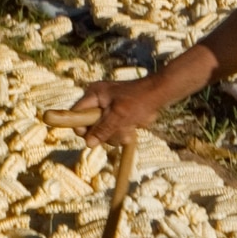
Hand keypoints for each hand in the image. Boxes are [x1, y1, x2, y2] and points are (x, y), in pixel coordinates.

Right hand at [57, 71, 179, 146]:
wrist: (160, 93)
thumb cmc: (140, 100)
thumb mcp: (120, 116)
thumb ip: (103, 129)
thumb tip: (88, 144)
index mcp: (93, 95)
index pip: (76, 114)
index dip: (81, 127)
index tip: (92, 137)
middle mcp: (97, 101)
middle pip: (89, 126)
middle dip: (104, 132)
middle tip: (119, 128)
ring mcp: (106, 109)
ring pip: (102, 131)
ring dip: (116, 133)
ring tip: (130, 127)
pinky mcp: (115, 116)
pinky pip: (112, 131)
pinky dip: (122, 132)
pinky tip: (133, 128)